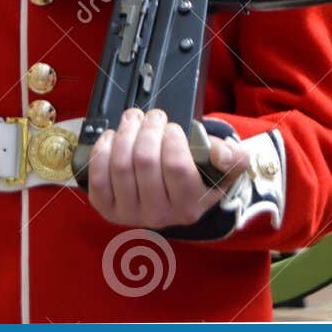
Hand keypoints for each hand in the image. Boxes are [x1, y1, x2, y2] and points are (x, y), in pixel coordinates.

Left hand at [87, 107, 249, 228]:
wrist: (175, 197)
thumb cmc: (199, 177)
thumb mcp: (224, 168)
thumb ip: (233, 157)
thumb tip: (220, 152)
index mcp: (189, 206)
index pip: (176, 167)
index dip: (172, 139)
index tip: (173, 127)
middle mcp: (159, 216)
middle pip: (145, 162)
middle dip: (147, 128)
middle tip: (153, 116)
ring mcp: (130, 214)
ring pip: (120, 165)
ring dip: (125, 133)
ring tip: (133, 119)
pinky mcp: (107, 208)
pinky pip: (98, 178)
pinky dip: (102, 152)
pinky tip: (112, 138)